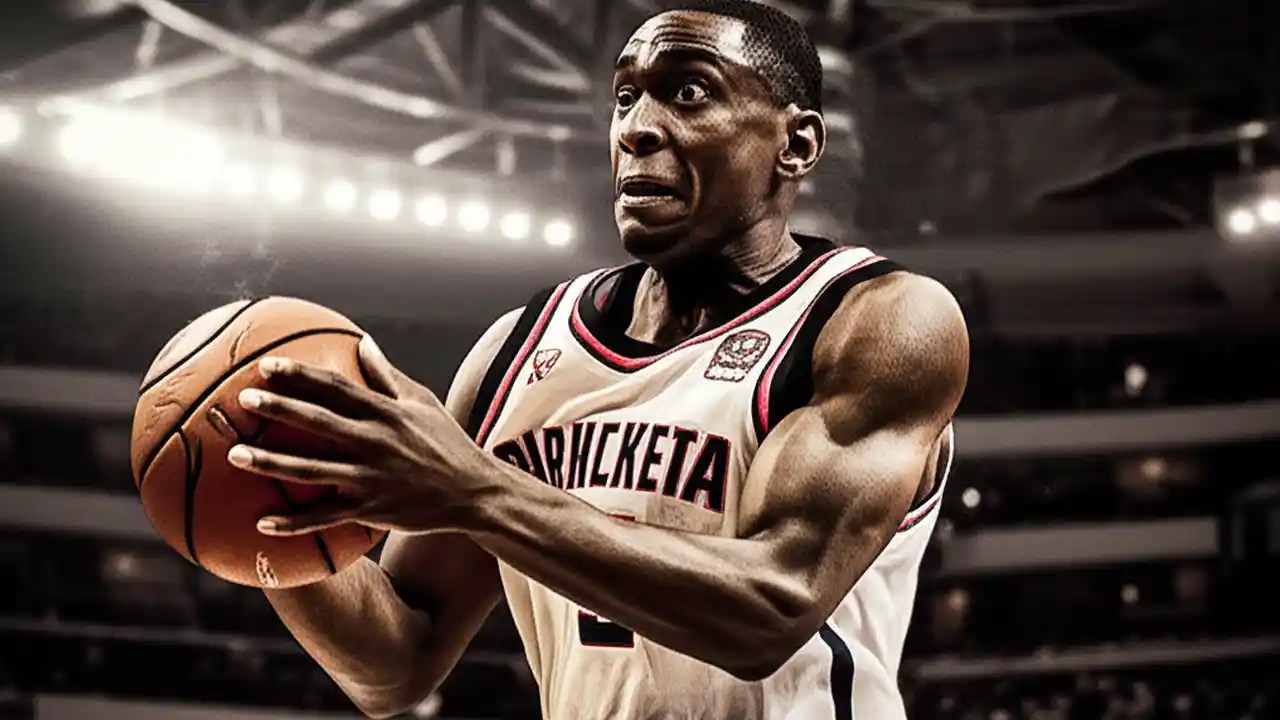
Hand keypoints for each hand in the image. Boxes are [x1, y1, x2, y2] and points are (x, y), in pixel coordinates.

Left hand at [228, 336, 496, 535]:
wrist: (475, 492)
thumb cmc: (446, 442)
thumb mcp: (423, 403)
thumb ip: (387, 375)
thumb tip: (363, 342)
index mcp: (386, 412)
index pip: (336, 387)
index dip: (300, 375)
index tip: (267, 365)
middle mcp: (375, 442)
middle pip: (318, 423)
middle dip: (279, 409)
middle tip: (243, 400)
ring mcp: (371, 477)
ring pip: (313, 470)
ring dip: (271, 463)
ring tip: (235, 456)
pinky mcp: (371, 509)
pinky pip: (325, 516)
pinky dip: (293, 522)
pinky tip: (262, 523)